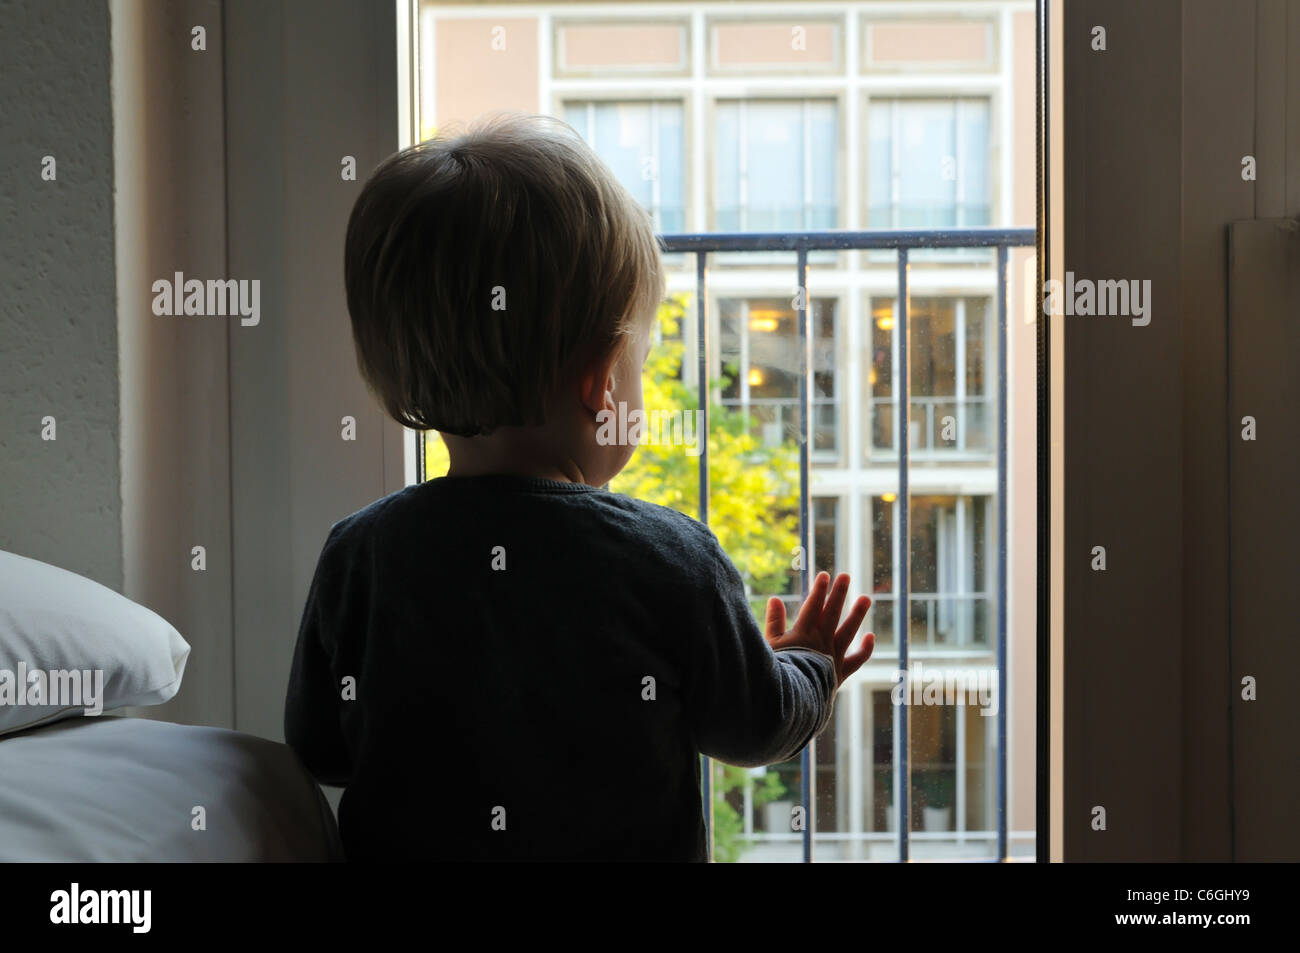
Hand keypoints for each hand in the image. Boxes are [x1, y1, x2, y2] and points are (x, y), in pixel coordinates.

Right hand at [764, 571, 873, 686]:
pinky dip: (865, 649)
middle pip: (832, 612)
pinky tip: (870, 636)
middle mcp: (822, 640)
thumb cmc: (778, 672)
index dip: (819, 589)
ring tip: (866, 598)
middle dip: (839, 593)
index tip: (824, 575)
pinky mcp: (840, 671)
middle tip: (846, 576)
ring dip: (857, 614)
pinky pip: (857, 659)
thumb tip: (774, 599)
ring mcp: (833, 655)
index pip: (813, 605)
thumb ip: (774, 621)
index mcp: (804, 633)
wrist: (793, 699)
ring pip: (848, 631)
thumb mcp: (771, 645)